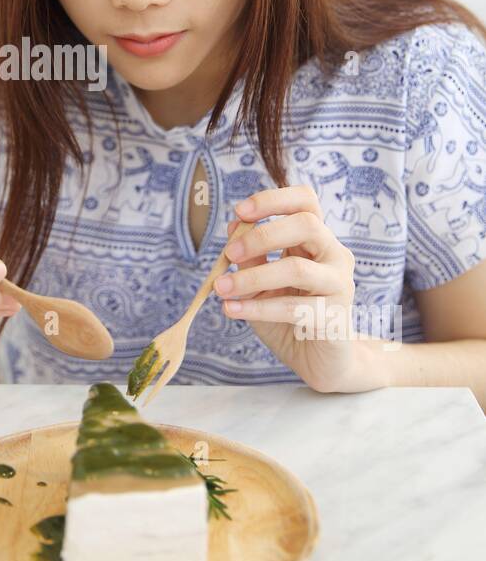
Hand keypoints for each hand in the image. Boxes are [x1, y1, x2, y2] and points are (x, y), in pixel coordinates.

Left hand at [214, 184, 380, 392]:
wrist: (317, 361)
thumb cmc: (288, 316)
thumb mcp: (262, 283)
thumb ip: (252, 257)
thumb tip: (234, 227)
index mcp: (316, 240)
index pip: (306, 202)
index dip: (274, 199)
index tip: (240, 210)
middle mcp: (334, 255)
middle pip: (307, 225)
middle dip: (262, 235)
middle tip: (229, 254)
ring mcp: (340, 284)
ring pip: (298, 268)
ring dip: (252, 277)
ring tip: (221, 287)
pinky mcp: (336, 317)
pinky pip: (293, 308)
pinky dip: (257, 308)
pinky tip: (232, 310)